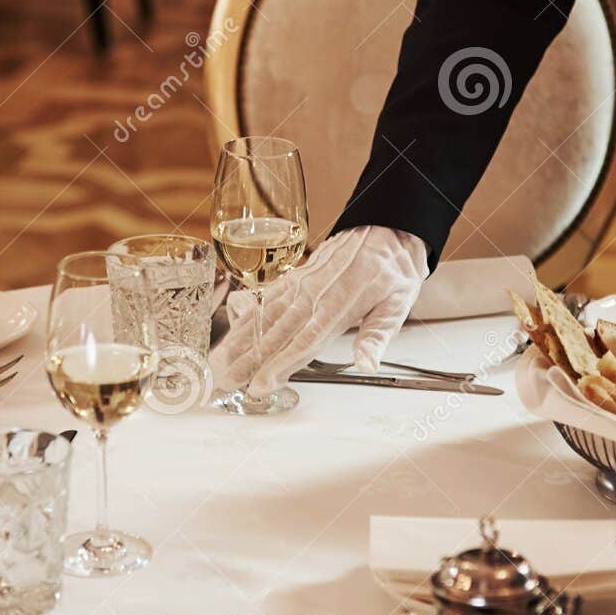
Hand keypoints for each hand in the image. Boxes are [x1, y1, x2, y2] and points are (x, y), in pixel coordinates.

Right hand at [210, 226, 428, 396]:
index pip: (304, 342)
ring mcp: (300, 284)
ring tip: (217, 364)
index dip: (279, 365)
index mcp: (340, 305)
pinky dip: (245, 316)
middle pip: (275, 333)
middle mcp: (314, 295)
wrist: (387, 229)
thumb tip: (367, 365)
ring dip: (238, 342)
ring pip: (264, 317)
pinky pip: (266, 299)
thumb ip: (378, 335)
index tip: (260, 386)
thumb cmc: (394, 269)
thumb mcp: (398, 303)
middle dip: (247, 361)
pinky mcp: (295, 278)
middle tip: (223, 384)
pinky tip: (230, 331)